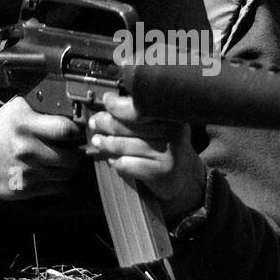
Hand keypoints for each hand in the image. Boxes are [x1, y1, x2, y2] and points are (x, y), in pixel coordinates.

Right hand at [0, 96, 83, 229]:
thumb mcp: (15, 111)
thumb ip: (41, 107)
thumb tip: (75, 107)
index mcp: (23, 123)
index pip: (65, 129)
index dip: (77, 132)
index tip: (79, 133)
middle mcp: (24, 148)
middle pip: (70, 156)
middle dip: (78, 154)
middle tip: (77, 150)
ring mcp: (25, 170)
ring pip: (66, 173)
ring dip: (69, 169)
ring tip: (63, 160)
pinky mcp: (26, 189)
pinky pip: (57, 187)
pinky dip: (59, 181)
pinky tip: (51, 172)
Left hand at [87, 93, 206, 221]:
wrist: (184, 178)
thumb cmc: (165, 147)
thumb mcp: (162, 126)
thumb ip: (140, 115)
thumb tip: (109, 102)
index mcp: (173, 116)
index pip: (140, 107)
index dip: (119, 104)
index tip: (107, 101)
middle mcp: (173, 132)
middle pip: (128, 125)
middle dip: (106, 123)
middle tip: (95, 123)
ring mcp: (168, 153)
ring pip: (124, 145)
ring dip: (106, 144)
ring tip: (98, 141)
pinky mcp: (160, 173)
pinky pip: (127, 164)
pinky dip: (116, 162)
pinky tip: (113, 160)